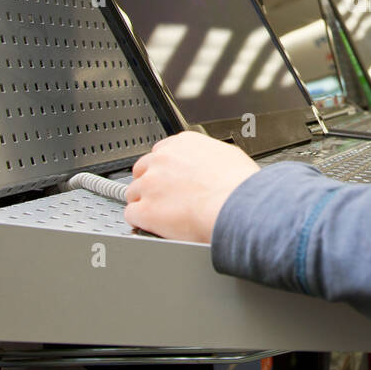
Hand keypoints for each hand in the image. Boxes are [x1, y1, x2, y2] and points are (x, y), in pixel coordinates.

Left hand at [124, 132, 259, 242]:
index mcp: (183, 144)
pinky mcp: (146, 209)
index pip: (161, 152)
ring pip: (134, 193)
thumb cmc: (239, 186)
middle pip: (143, 170)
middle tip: (163, 198)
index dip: (164, 169)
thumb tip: (213, 164)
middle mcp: (163, 160)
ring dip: (144, 203)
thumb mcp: (229, 156)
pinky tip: (151, 225)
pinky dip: (140, 221)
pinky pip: (131, 214)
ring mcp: (151, 184)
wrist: (234, 206)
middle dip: (150, 184)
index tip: (168, 179)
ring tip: (159, 215)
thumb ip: (210, 157)